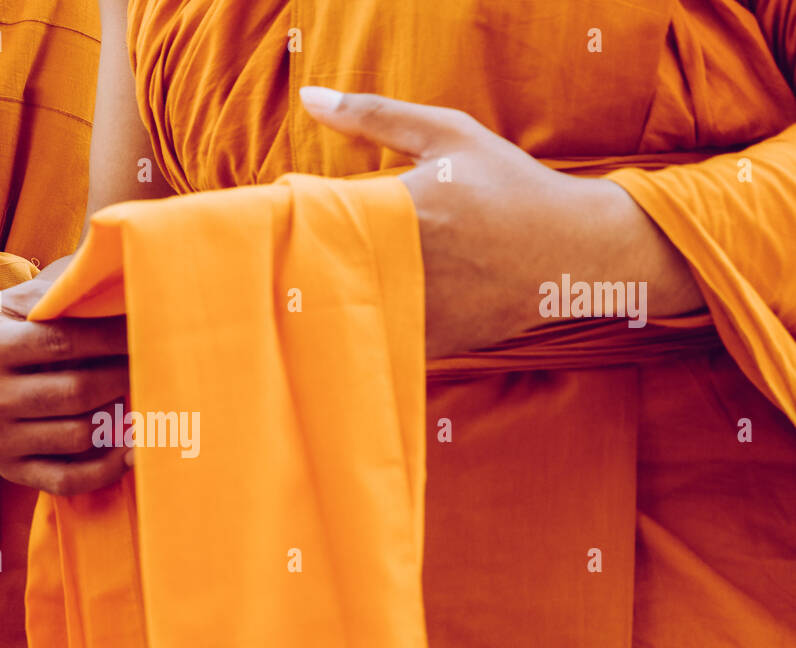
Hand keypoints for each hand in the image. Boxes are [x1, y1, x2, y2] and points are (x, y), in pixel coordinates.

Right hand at [0, 272, 131, 494]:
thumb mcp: (2, 306)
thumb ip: (46, 295)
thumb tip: (97, 275)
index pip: (63, 342)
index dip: (110, 337)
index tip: (142, 328)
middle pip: (76, 392)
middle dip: (123, 375)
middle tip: (150, 362)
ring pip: (78, 435)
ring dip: (120, 417)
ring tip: (144, 396)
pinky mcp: (9, 471)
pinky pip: (66, 480)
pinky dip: (106, 470)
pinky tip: (132, 450)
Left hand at [299, 87, 704, 356]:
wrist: (574, 255)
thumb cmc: (510, 188)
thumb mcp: (449, 137)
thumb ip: (375, 116)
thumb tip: (310, 98)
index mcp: (406, 211)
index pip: (318, 219)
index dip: (291, 220)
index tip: (276, 218)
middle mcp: (410, 266)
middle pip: (322, 271)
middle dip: (299, 264)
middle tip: (283, 256)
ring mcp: (420, 311)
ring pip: (344, 314)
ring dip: (326, 301)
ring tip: (314, 286)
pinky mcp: (428, 344)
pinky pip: (375, 342)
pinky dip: (360, 330)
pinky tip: (357, 311)